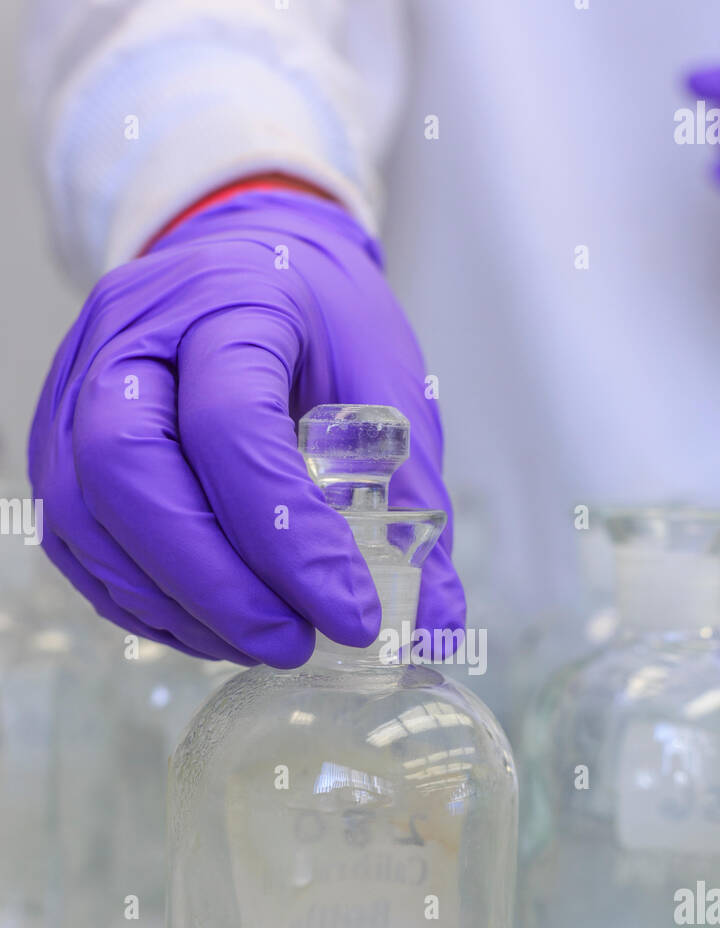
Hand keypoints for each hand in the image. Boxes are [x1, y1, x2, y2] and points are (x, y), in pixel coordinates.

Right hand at [29, 189, 462, 665]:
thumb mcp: (389, 389)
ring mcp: (75, 385)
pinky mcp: (57, 439)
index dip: (290, 538)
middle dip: (212, 582)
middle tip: (290, 642)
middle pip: (126, 468)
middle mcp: (130, 333)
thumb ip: (411, 504)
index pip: (231, 426)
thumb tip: (434, 627)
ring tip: (260, 640)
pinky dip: (140, 599)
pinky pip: (74, 538)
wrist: (252, 265)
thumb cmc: (325, 323)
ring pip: (84, 514)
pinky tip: (208, 626)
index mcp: (227, 299)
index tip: (353, 615)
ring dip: (175, 604)